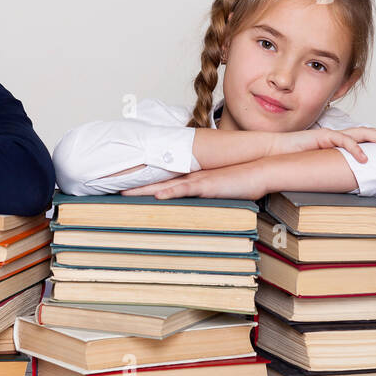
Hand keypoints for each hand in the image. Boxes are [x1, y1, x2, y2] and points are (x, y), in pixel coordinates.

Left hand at [121, 165, 268, 200]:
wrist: (262, 169)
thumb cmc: (246, 181)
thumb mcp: (223, 190)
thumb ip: (208, 195)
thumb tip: (199, 205)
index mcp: (193, 178)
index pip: (163, 181)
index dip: (144, 184)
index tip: (126, 188)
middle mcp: (191, 176)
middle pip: (157, 181)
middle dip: (135, 186)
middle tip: (113, 189)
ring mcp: (198, 179)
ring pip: (164, 184)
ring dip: (144, 189)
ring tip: (123, 194)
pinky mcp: (208, 185)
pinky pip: (185, 188)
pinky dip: (170, 192)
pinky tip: (156, 195)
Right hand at [268, 126, 375, 162]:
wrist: (276, 150)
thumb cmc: (297, 157)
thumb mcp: (322, 163)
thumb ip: (336, 165)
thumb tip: (352, 177)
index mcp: (340, 139)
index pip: (366, 137)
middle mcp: (339, 134)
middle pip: (369, 131)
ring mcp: (332, 134)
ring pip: (361, 133)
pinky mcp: (323, 136)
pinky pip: (343, 141)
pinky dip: (355, 149)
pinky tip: (365, 158)